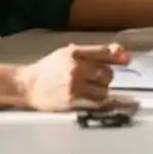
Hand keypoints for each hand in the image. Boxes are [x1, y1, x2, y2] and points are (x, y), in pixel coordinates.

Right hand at [13, 43, 128, 110]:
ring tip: (90, 87)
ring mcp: (74, 85)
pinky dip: (99, 99)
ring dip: (102, 89)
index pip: (104, 53)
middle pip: (107, 73)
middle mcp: (75, 68)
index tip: (126, 60)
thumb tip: (121, 53)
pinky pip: (96, 101)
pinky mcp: (72, 100)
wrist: (26, 85)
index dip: (118, 56)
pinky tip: (93, 96)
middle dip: (106, 75)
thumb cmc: (48, 68)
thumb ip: (94, 52)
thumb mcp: (68, 53)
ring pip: (104, 88)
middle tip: (96, 77)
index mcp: (74, 53)